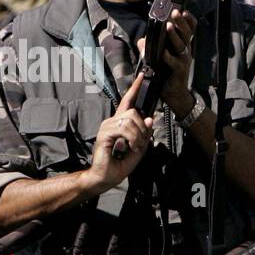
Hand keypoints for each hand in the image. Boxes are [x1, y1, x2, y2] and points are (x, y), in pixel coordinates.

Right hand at [84, 73, 152, 193]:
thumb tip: (149, 118)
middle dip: (142, 128)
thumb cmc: (118, 166)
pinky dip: (132, 139)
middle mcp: (111, 122)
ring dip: (138, 136)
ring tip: (134, 148)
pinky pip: (124, 129)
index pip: (127, 102)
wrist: (104, 178)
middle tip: (140, 144)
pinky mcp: (104, 134)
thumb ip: (144, 134)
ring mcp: (106, 127)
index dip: (134, 88)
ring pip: (130, 120)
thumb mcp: (138, 149)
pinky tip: (130, 147)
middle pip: (133, 112)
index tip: (141, 76)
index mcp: (119, 124)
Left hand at [137, 7, 195, 113]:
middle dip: (181, 22)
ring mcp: (183, 61)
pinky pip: (174, 63)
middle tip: (175, 13)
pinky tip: (163, 52)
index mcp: (182, 46)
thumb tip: (141, 40)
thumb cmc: (167, 74)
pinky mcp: (179, 71)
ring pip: (181, 46)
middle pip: (186, 33)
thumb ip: (150, 49)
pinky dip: (169, 57)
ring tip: (168, 27)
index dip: (188, 20)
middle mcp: (185, 51)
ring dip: (174, 36)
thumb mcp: (158, 59)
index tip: (183, 10)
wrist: (174, 95)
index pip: (189, 30)